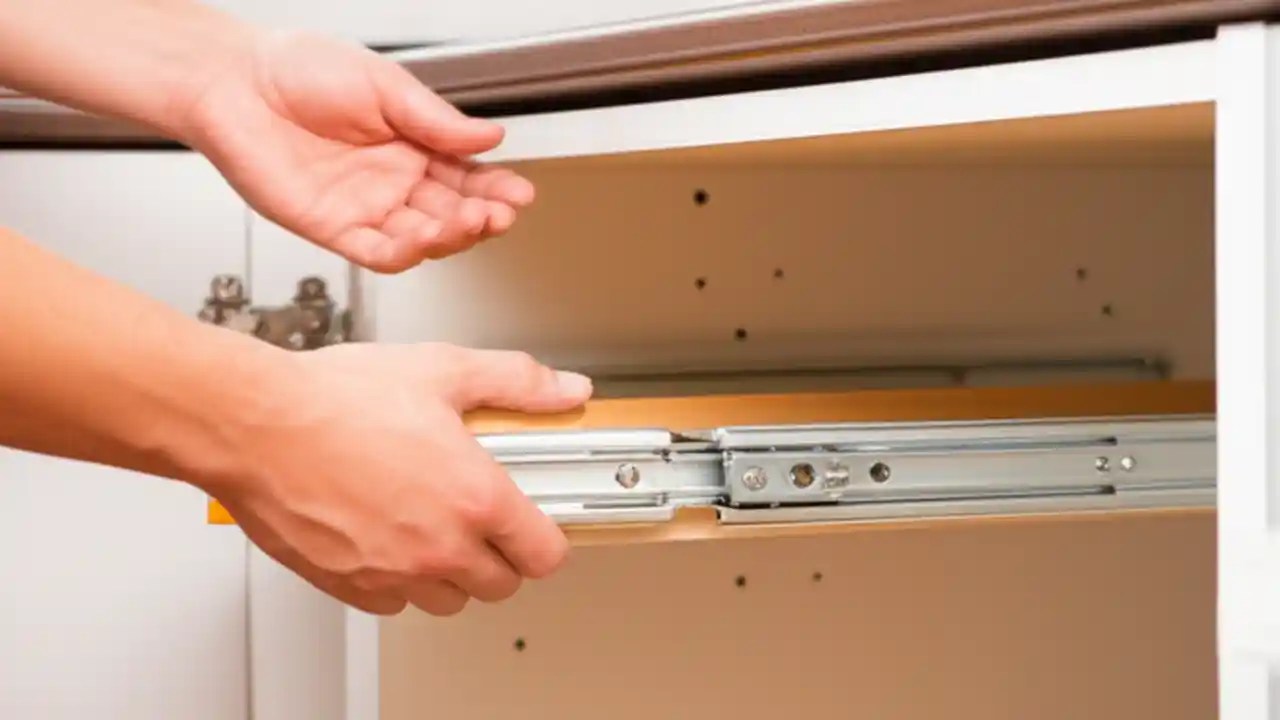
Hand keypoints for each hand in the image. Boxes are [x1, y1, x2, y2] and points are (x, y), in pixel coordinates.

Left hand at [178, 31, 532, 272]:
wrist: (233, 80)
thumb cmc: (299, 69)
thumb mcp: (384, 84)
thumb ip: (436, 120)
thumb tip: (491, 136)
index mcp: (411, 145)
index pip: (466, 177)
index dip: (495, 188)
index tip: (519, 192)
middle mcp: (392, 182)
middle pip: (451, 214)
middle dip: (482, 217)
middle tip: (501, 213)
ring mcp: (364, 208)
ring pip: (422, 240)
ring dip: (451, 238)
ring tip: (469, 223)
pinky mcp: (331, 228)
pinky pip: (376, 252)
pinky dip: (404, 252)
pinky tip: (423, 240)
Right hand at [207, 343, 592, 615]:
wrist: (255, 425)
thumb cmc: (335, 400)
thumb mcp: (443, 370)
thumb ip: (516, 383)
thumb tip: (565, 390)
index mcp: (475, 499)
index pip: (545, 554)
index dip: (546, 537)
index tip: (535, 523)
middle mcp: (440, 547)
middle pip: (502, 585)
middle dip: (500, 554)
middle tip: (480, 515)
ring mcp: (394, 573)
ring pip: (449, 601)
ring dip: (452, 572)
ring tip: (433, 523)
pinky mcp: (351, 586)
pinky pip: (394, 603)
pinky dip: (399, 580)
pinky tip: (390, 535)